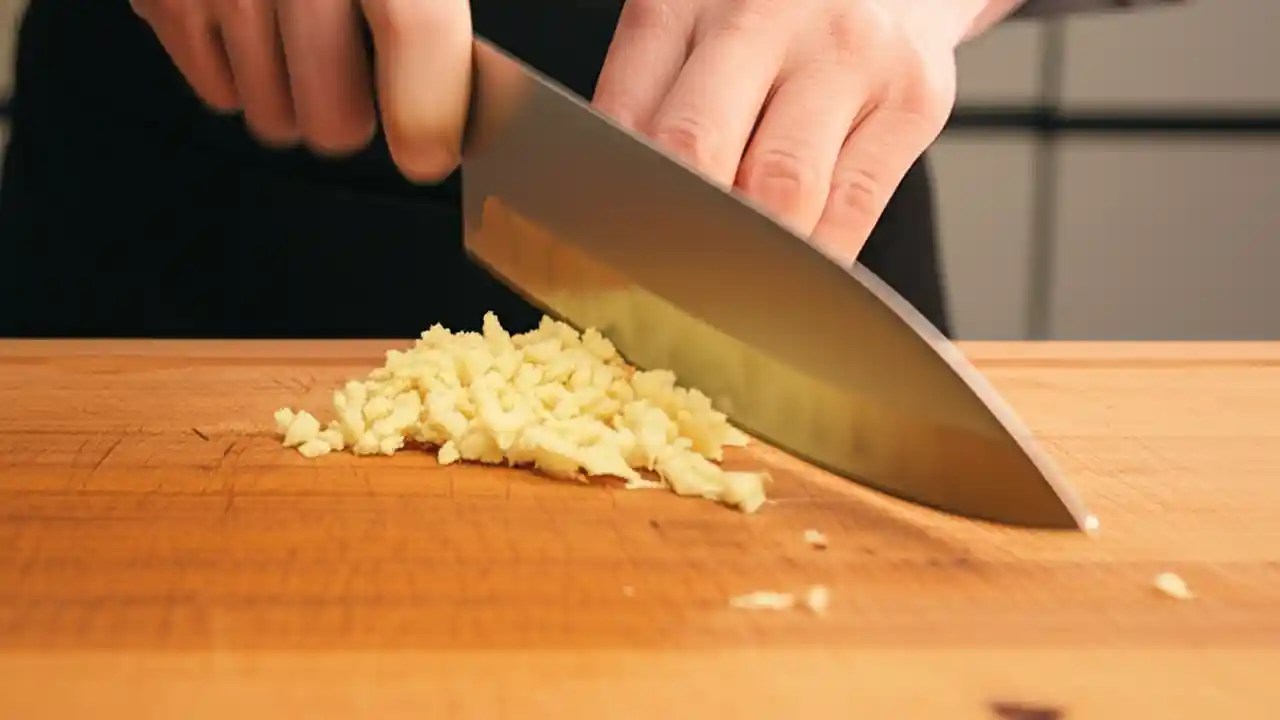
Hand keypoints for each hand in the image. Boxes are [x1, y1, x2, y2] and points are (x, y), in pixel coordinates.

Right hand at [130, 0, 471, 181]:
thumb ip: (431, 4)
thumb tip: (461, 78)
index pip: (413, 27)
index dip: (426, 110)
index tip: (429, 151)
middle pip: (333, 115)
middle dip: (356, 118)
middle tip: (367, 84)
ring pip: (275, 118)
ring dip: (299, 99)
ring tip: (307, 45)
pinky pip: (217, 90)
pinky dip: (244, 72)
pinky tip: (259, 26)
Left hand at [593, 0, 977, 263]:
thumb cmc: (779, 10)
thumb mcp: (694, 24)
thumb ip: (652, 99)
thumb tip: (617, 208)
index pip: (628, 118)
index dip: (613, 202)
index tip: (608, 259)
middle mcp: (767, 15)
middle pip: (700, 151)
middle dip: (676, 232)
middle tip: (662, 286)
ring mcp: (846, 54)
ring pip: (784, 189)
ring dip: (750, 256)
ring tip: (730, 288)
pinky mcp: (912, 98)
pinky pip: (855, 206)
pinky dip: (818, 259)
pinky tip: (796, 275)